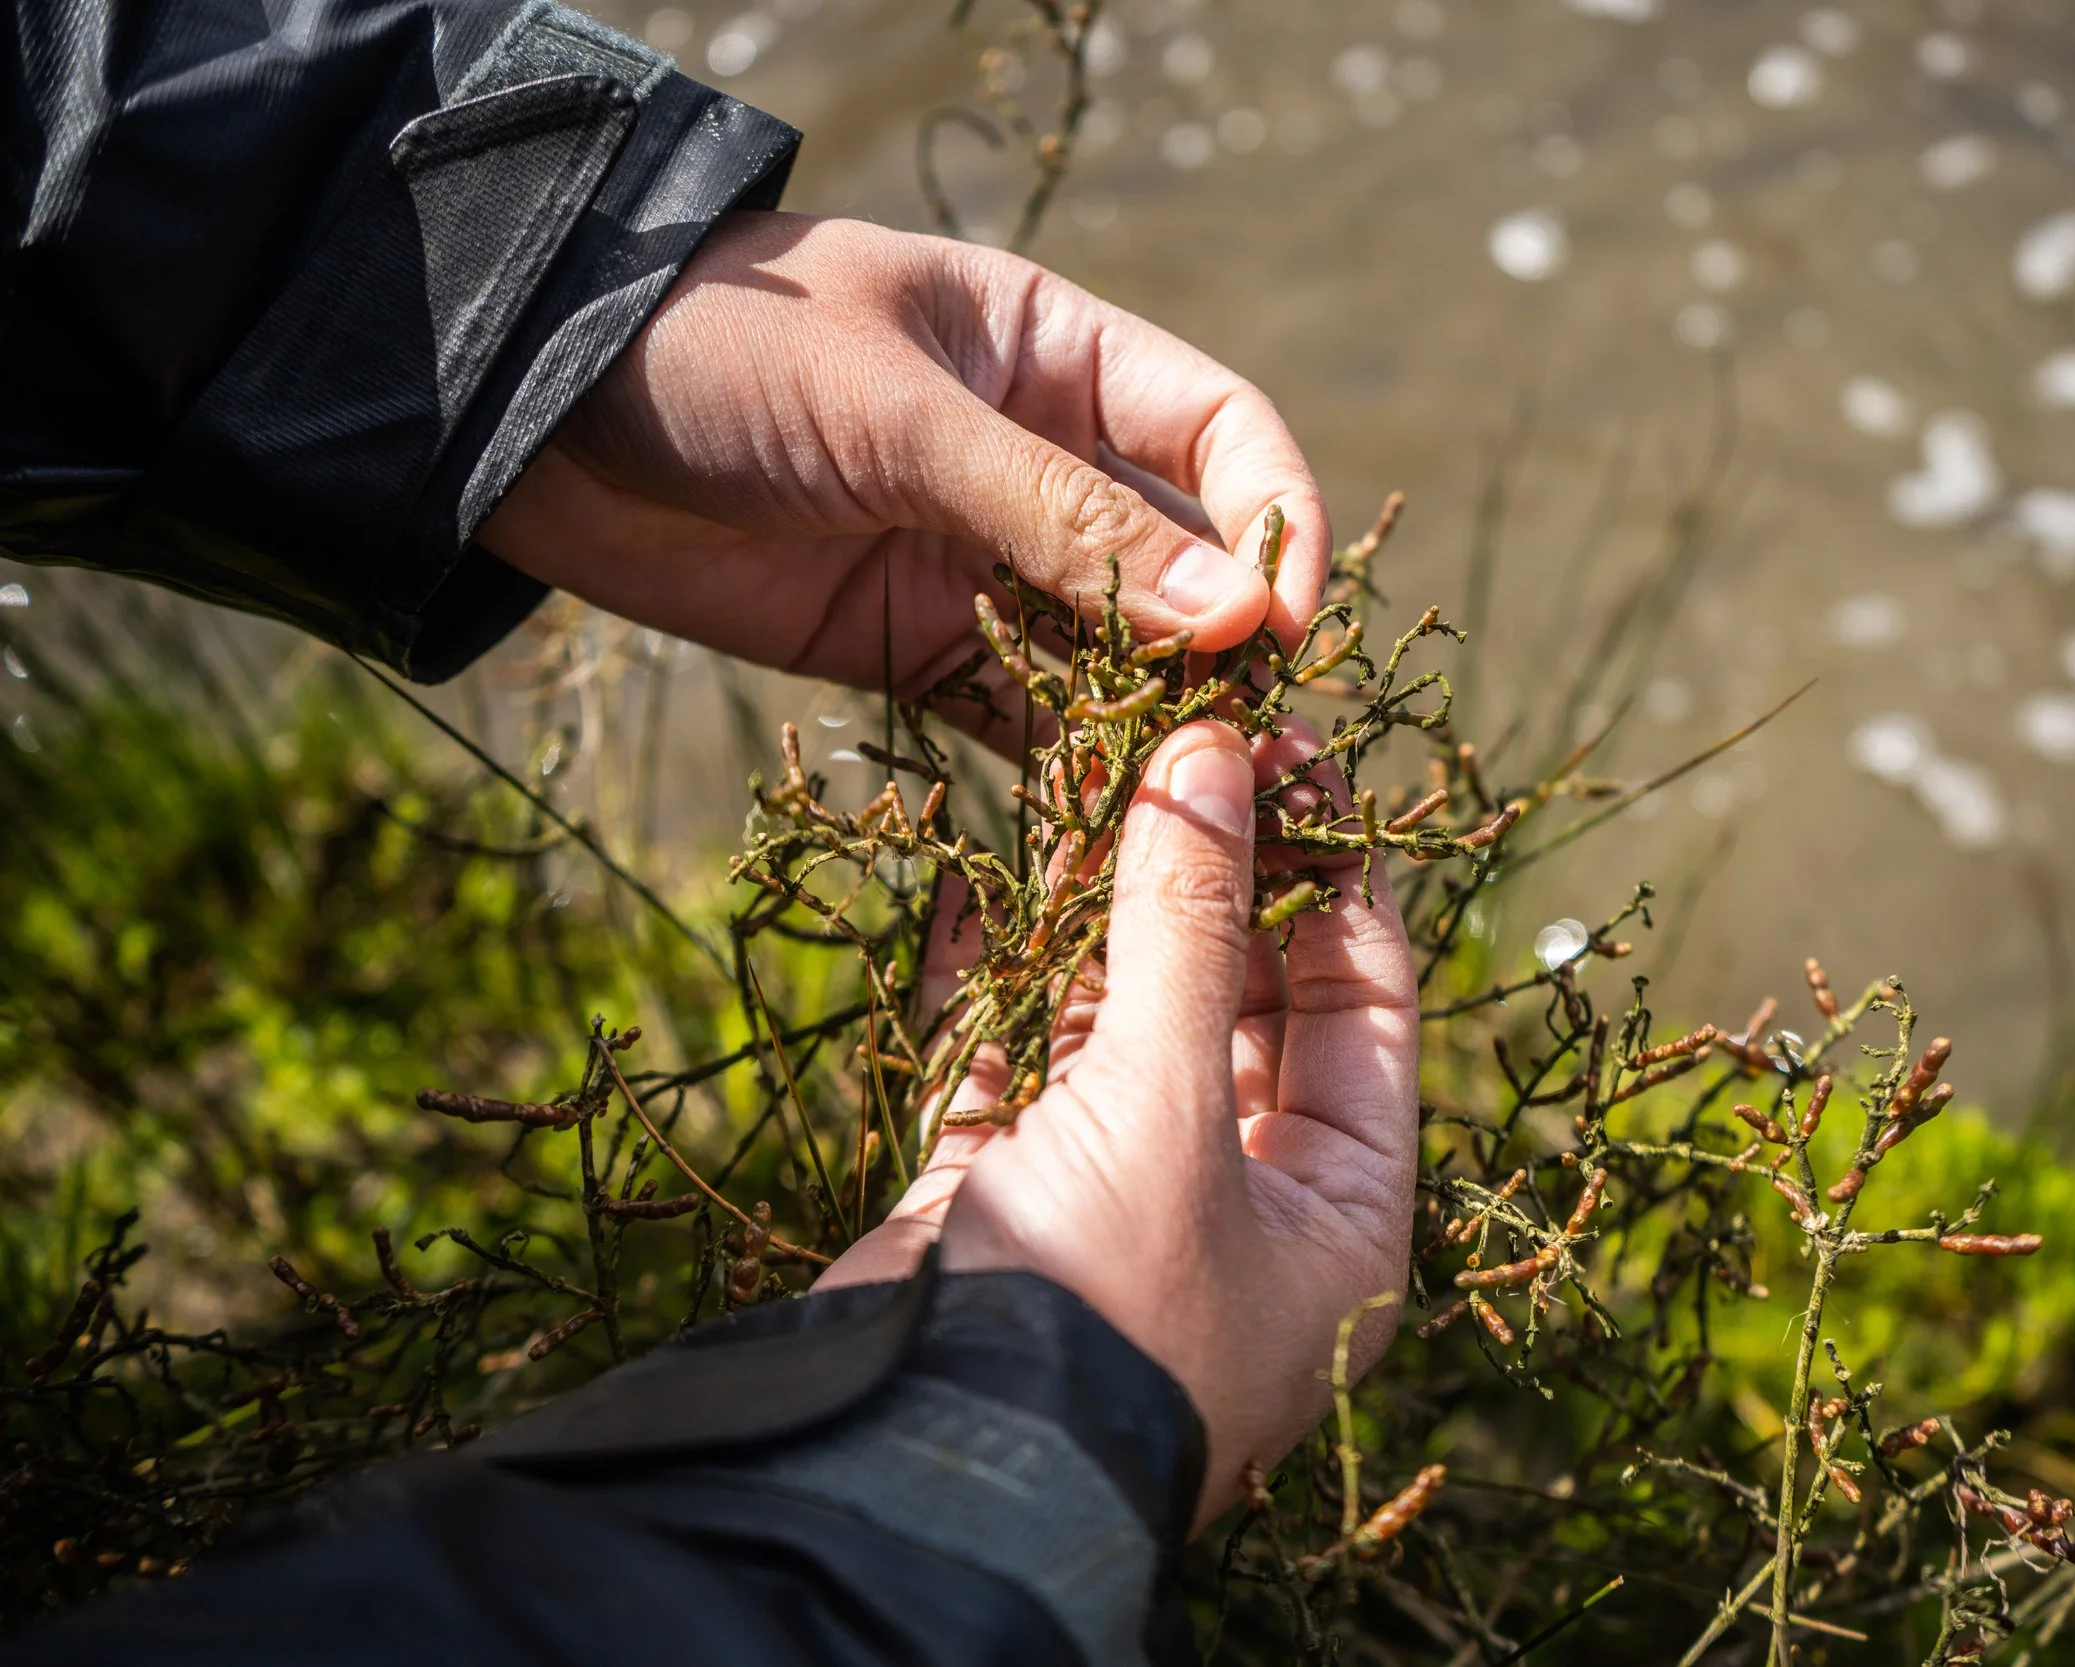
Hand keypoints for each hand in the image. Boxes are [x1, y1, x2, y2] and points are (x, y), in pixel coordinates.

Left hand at [481, 214, 1331, 727]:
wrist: (530, 419)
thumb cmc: (721, 355)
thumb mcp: (896, 419)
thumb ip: (1059, 518)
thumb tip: (1235, 614)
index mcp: (1055, 354)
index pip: (1218, 430)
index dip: (1271, 519)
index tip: (1282, 622)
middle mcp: (1039, 459)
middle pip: (1181, 560)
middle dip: (1229, 651)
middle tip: (1268, 752)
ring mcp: (977, 559)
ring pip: (1109, 651)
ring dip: (1158, 722)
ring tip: (1213, 811)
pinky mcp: (913, 645)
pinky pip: (1018, 712)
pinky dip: (1065, 767)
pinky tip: (1108, 824)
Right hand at [816, 722, 1419, 1527]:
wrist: (912, 1468)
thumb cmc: (1098, 1305)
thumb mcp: (1167, 1101)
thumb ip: (1188, 922)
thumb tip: (1217, 754)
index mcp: (1341, 1217)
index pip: (1365, 1006)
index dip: (1329, 870)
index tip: (1286, 745)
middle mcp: (1244, 1213)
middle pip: (1245, 1005)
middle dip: (1210, 878)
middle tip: (1180, 743)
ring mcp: (1118, 1210)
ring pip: (1125, 1029)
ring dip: (1103, 917)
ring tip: (1088, 780)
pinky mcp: (1002, 1212)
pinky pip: (1014, 1072)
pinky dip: (1000, 990)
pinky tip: (984, 891)